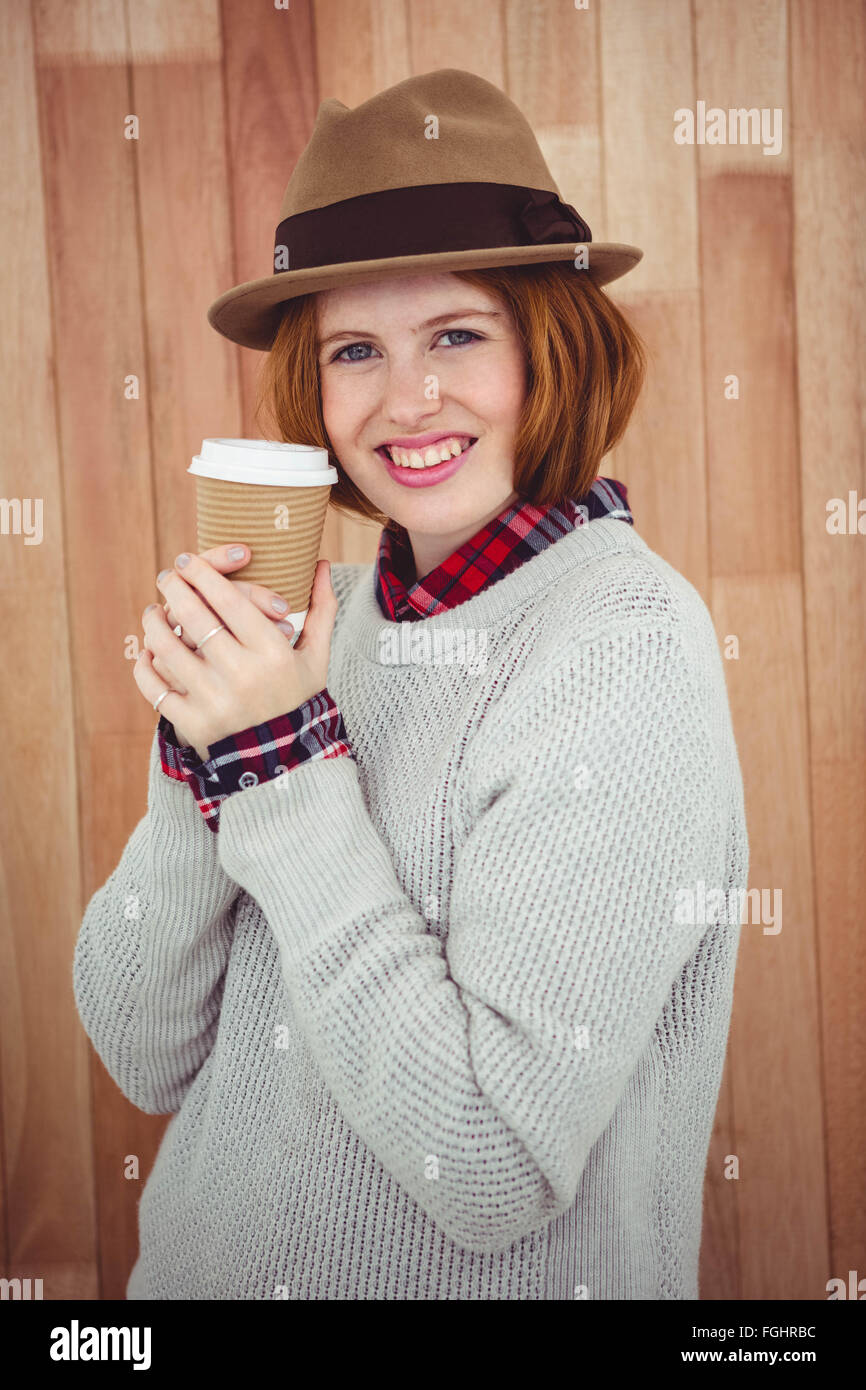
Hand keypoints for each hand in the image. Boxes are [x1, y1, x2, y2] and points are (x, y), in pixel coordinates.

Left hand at [133, 544, 336, 761]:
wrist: (288, 760)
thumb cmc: (299, 699)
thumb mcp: (317, 658)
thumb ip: (321, 610)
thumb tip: (321, 562)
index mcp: (273, 654)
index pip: (229, 600)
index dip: (203, 573)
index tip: (187, 560)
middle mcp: (242, 675)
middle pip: (195, 616)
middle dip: (174, 588)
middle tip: (167, 576)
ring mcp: (214, 701)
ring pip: (167, 648)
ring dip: (154, 623)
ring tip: (154, 612)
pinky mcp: (193, 724)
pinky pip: (156, 687)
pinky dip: (145, 667)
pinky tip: (148, 652)